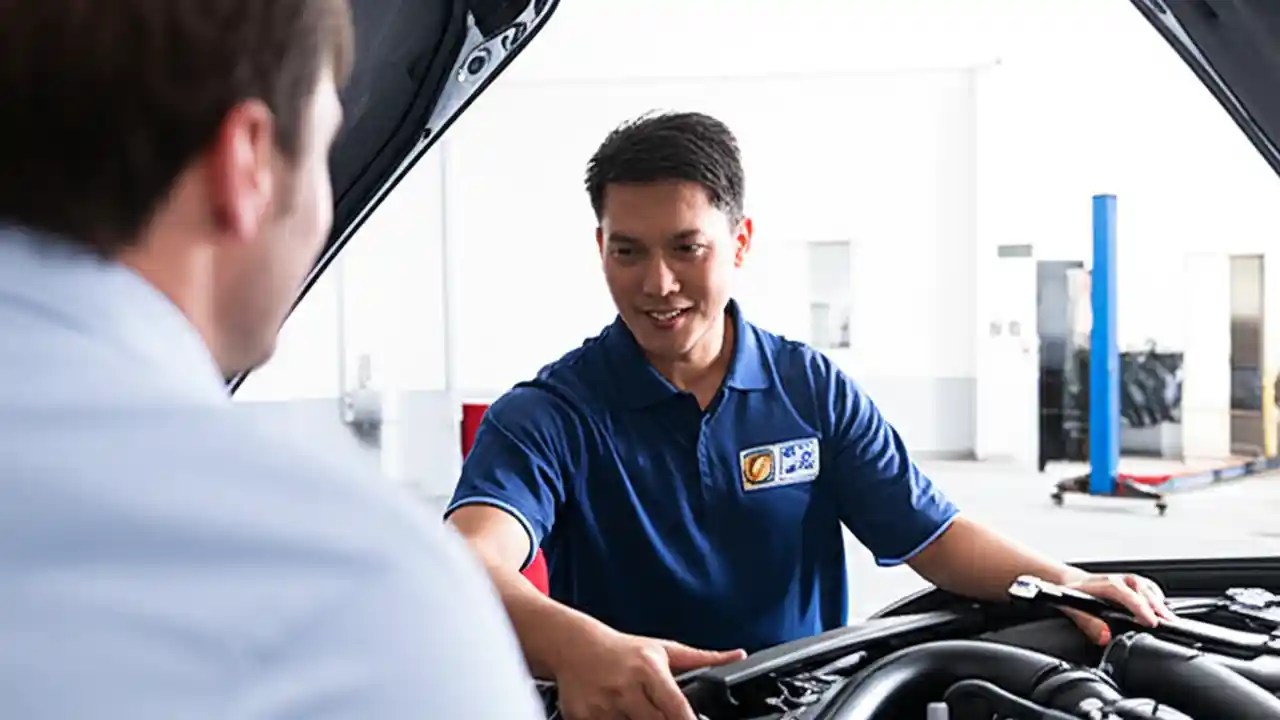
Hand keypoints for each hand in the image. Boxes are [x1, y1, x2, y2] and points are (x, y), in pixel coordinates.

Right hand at [553, 627, 745, 719]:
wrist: (575, 645)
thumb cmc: (625, 650)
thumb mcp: (664, 649)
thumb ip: (703, 658)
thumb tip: (739, 655)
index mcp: (649, 669)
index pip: (676, 708)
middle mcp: (626, 687)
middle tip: (659, 713)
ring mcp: (603, 705)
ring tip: (637, 709)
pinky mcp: (584, 716)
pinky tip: (618, 713)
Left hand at [1059, 572, 1177, 644]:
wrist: (1067, 580)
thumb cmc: (1068, 594)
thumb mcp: (1070, 608)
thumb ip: (1088, 623)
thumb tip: (1106, 636)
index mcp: (1099, 583)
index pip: (1122, 591)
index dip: (1138, 605)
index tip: (1151, 621)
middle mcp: (1114, 579)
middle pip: (1139, 587)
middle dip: (1156, 605)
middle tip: (1169, 623)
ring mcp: (1122, 579)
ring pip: (1145, 586)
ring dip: (1158, 602)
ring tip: (1170, 619)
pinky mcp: (1128, 583)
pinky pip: (1146, 586)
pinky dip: (1156, 597)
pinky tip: (1162, 607)